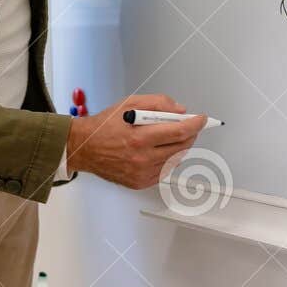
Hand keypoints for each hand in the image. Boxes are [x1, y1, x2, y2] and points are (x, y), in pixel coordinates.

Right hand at [66, 93, 206, 189]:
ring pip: (175, 159)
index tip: (201, 119)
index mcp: (139, 138)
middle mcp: (141, 159)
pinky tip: (158, 150)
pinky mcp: (140, 183)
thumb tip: (180, 110)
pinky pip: (165, 170)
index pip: (179, 132)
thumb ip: (157, 103)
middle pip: (181, 147)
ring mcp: (141, 173)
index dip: (195, 124)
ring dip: (179, 146)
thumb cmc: (105, 126)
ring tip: (170, 136)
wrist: (84, 148)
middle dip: (190, 134)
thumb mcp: (129, 104)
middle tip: (189, 125)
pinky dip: (168, 158)